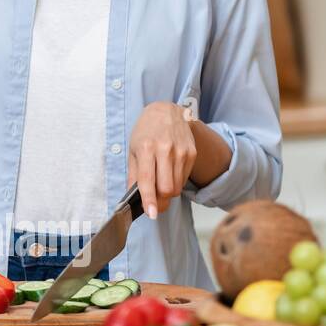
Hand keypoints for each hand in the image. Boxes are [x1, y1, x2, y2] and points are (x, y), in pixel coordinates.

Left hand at [127, 101, 197, 219]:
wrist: (167, 112)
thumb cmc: (146, 131)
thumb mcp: (133, 149)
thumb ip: (134, 175)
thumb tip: (133, 197)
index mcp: (146, 148)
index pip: (148, 180)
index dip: (149, 200)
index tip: (151, 214)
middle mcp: (165, 149)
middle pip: (167, 189)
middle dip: (160, 201)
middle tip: (154, 204)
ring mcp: (181, 152)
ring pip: (177, 187)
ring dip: (167, 194)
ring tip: (159, 186)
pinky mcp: (192, 153)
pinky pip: (184, 179)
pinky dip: (175, 183)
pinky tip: (168, 173)